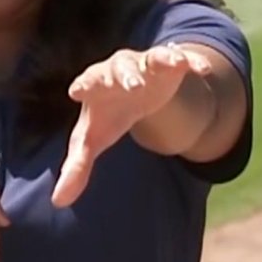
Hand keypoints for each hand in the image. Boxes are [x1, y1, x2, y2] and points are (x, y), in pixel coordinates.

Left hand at [51, 43, 210, 208]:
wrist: (137, 91)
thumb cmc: (108, 114)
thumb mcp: (92, 139)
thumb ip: (76, 167)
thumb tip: (58, 202)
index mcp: (96, 85)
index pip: (87, 82)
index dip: (83, 85)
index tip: (77, 91)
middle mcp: (120, 69)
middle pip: (120, 68)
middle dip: (126, 75)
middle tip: (132, 85)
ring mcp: (145, 65)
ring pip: (151, 59)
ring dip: (161, 60)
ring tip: (174, 62)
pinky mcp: (169, 66)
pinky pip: (181, 60)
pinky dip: (191, 61)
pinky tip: (203, 69)